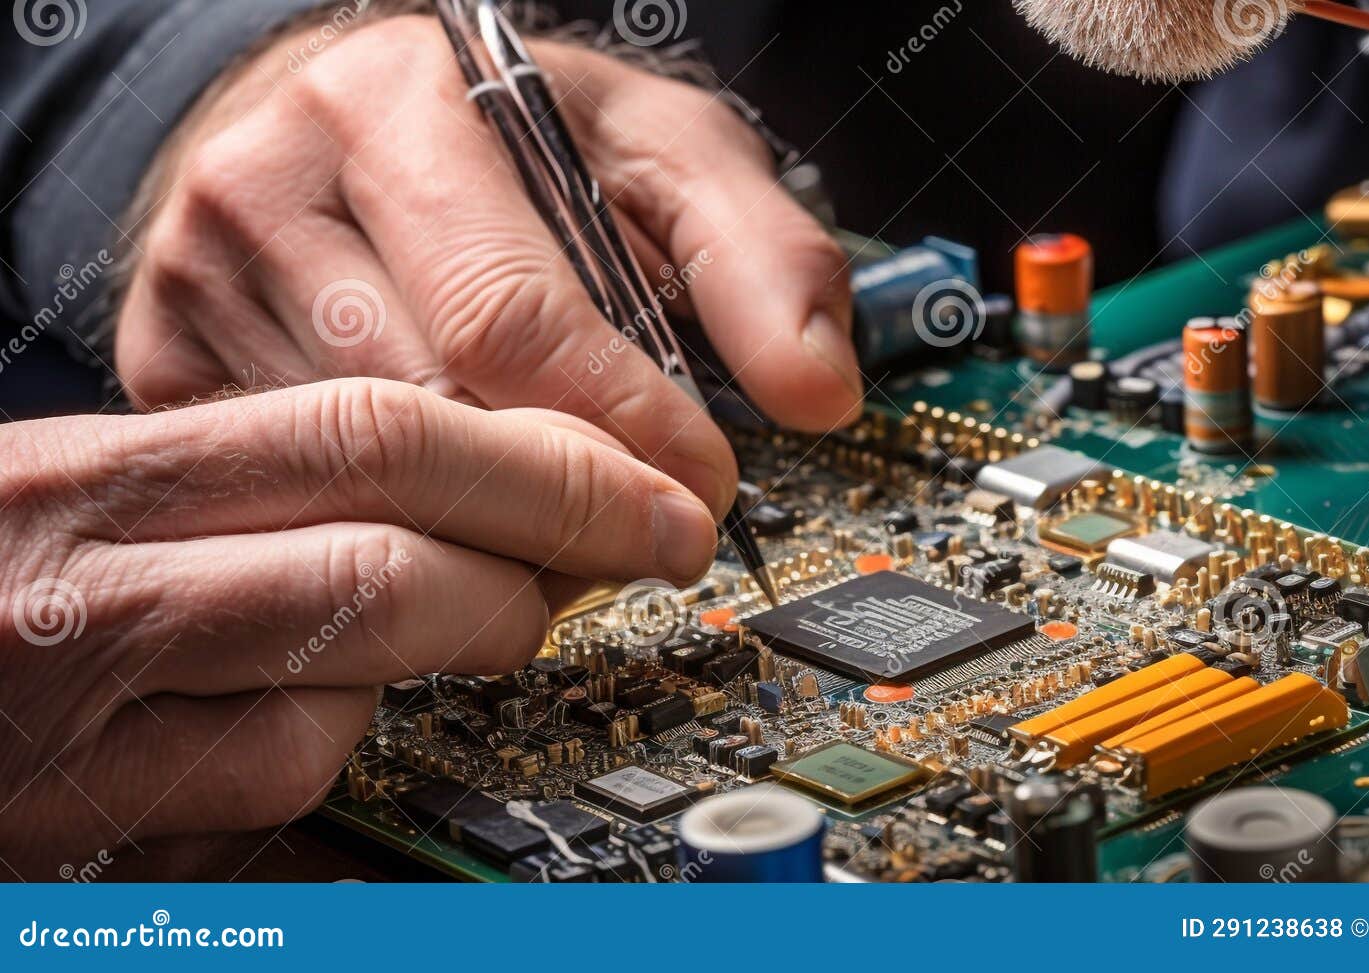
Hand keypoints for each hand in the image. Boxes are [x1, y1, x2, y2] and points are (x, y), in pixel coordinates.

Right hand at [0, 378, 715, 878]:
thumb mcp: (90, 491)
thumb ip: (256, 476)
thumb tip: (481, 463)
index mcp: (92, 477)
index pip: (368, 432)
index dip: (543, 463)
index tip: (649, 490)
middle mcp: (78, 593)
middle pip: (384, 558)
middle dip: (542, 557)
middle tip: (620, 556)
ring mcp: (75, 732)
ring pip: (340, 697)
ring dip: (446, 662)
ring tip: (471, 625)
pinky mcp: (79, 841)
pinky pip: (272, 808)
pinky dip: (340, 763)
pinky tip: (330, 720)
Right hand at [115, 14, 863, 517]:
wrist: (343, 130)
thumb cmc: (513, 141)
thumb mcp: (661, 153)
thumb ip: (758, 253)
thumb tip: (820, 389)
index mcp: (397, 102)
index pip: (512, 317)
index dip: (622, 429)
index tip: (700, 493)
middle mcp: (269, 184)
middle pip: (425, 410)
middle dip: (558, 497)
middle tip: (646, 530)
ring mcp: (196, 280)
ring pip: (357, 473)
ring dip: (481, 529)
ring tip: (565, 522)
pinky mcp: (162, 365)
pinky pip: (294, 497)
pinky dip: (395, 529)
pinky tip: (461, 514)